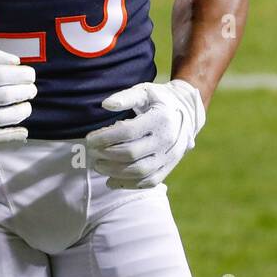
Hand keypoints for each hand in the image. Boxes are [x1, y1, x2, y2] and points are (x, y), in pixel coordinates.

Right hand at [0, 48, 35, 144]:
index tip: (30, 74)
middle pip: (4, 96)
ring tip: (27, 105)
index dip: (21, 75)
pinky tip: (23, 132)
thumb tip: (16, 62)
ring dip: (20, 112)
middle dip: (24, 92)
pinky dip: (9, 137)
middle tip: (32, 89)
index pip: (1, 76)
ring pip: (1, 118)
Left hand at [84, 79, 205, 188]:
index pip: (128, 132)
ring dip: (115, 172)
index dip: (105, 137)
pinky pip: (149, 182)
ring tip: (98, 166)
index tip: (90, 139)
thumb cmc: (159, 100)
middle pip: (132, 154)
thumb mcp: (144, 91)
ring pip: (140, 172)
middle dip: (107, 155)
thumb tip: (105, 104)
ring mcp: (169, 156)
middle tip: (92, 153)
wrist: (187, 113)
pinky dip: (129, 184)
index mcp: (160, 118)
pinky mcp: (169, 167)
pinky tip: (112, 180)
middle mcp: (167, 139)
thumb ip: (125, 97)